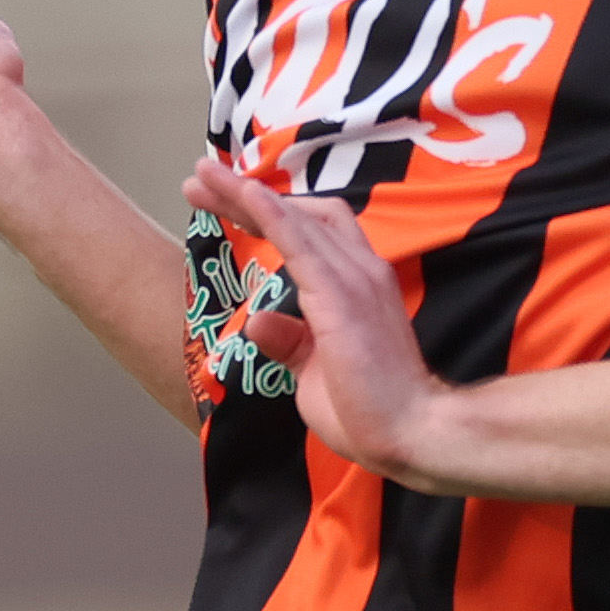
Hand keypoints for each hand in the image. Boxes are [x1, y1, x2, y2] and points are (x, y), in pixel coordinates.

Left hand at [183, 154, 451, 481]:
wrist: (409, 432)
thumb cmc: (367, 410)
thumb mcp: (314, 371)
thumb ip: (291, 341)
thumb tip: (258, 321)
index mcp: (357, 283)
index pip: (309, 230)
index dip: (265, 212)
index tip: (223, 200)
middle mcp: (360, 267)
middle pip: (300, 213)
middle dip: (247, 195)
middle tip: (200, 180)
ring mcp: (355, 276)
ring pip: (296, 218)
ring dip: (247, 196)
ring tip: (204, 178)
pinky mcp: (341, 293)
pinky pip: (301, 242)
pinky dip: (271, 214)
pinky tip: (246, 196)